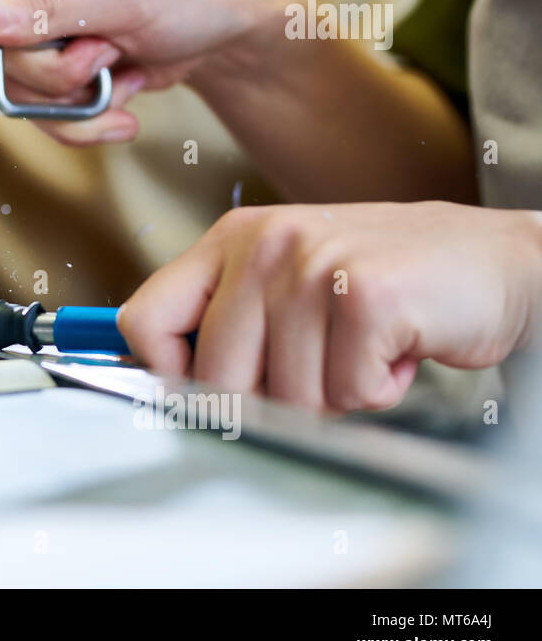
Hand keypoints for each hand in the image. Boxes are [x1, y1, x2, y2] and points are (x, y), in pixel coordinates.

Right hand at [0, 0, 301, 144]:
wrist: (231, 36)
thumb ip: (50, 9)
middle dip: (40, 65)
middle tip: (97, 58)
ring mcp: (38, 9)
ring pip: (7, 74)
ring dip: (63, 93)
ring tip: (117, 72)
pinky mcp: (51, 50)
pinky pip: (32, 101)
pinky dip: (76, 115)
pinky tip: (121, 102)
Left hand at [116, 202, 541, 412]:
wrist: (494, 263)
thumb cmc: (383, 283)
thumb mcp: (289, 284)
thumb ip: (230, 322)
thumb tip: (170, 387)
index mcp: (232, 240)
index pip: (145, 319)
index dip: (165, 375)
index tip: (196, 394)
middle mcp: (263, 244)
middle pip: (214, 378)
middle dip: (269, 400)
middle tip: (318, 368)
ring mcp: (313, 265)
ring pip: (286, 396)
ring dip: (334, 395)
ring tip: (363, 348)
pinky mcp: (364, 296)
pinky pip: (345, 393)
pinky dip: (377, 390)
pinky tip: (395, 348)